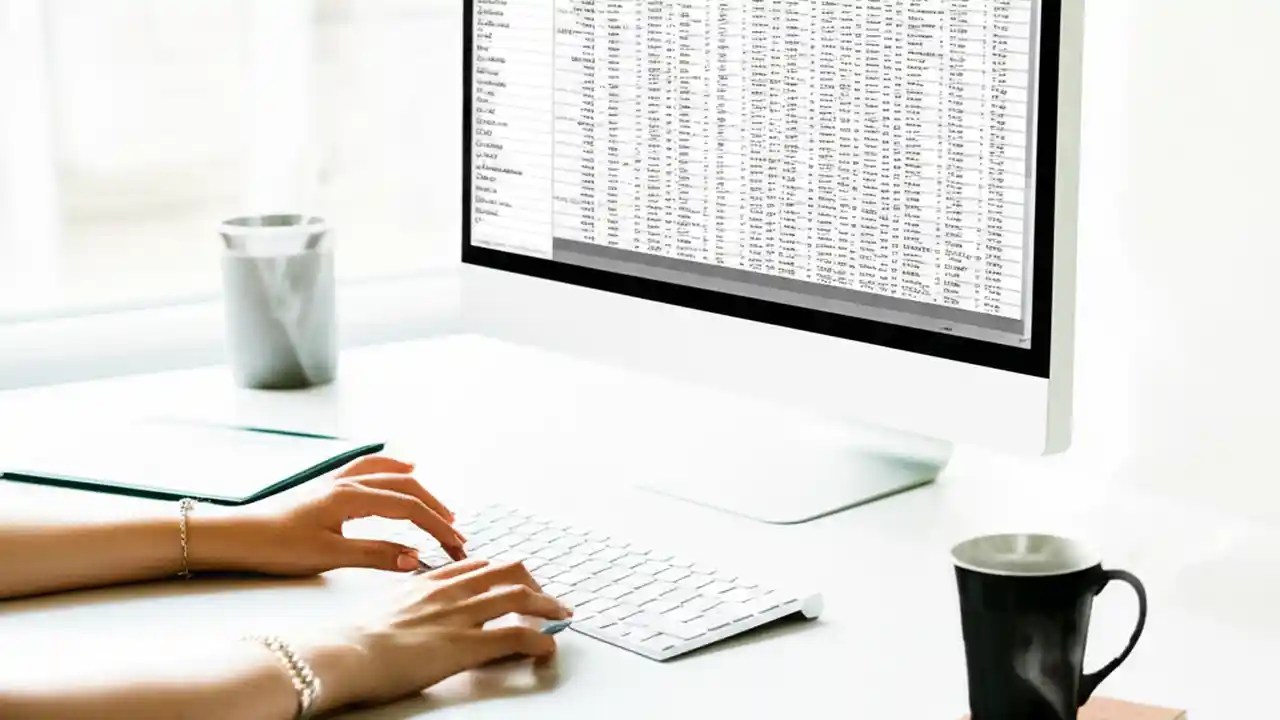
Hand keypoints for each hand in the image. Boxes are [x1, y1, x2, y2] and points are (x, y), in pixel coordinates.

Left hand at [190, 455, 466, 575]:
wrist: (233, 536)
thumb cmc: (274, 546)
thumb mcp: (328, 555)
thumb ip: (375, 554)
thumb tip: (415, 558)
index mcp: (351, 497)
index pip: (408, 508)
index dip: (437, 526)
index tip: (457, 544)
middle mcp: (347, 482)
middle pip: (406, 487)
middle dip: (436, 509)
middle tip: (456, 533)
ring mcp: (336, 481)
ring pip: (391, 475)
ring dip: (419, 489)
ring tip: (440, 506)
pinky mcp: (326, 487)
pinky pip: (370, 468)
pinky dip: (393, 468)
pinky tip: (402, 466)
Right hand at [304, 559, 572, 712]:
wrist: (343, 652)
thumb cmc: (352, 638)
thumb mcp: (384, 608)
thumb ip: (407, 604)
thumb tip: (412, 614)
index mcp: (429, 581)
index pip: (477, 566)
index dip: (502, 572)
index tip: (515, 578)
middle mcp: (450, 591)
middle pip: (506, 572)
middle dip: (533, 582)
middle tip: (547, 597)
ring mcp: (461, 615)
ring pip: (519, 598)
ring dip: (548, 607)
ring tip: (563, 616)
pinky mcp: (466, 644)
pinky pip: (515, 636)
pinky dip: (539, 640)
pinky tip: (548, 647)